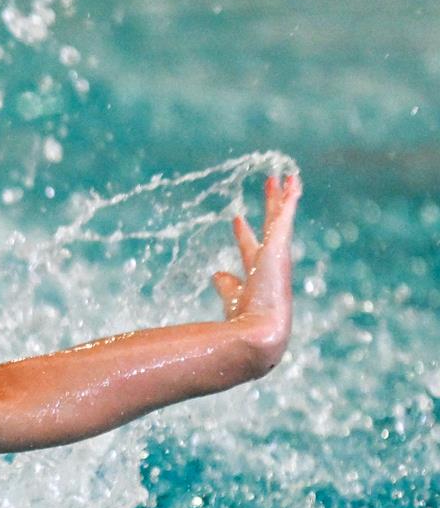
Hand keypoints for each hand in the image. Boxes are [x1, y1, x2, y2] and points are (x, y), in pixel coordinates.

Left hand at [211, 170, 300, 367]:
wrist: (259, 332)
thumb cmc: (244, 324)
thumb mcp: (232, 300)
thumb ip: (227, 286)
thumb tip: (217, 273)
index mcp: (258, 276)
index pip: (249, 249)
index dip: (242, 235)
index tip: (236, 219)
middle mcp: (272, 263)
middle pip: (270, 228)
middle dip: (269, 207)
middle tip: (270, 186)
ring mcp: (278, 254)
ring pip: (281, 218)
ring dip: (283, 196)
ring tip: (285, 176)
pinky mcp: (279, 246)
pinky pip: (285, 216)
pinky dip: (289, 198)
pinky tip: (291, 180)